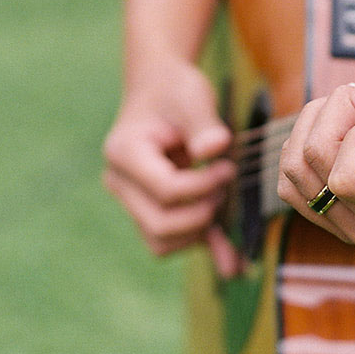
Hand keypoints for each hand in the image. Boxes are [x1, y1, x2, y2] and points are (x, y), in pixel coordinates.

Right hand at [103, 58, 242, 275]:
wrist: (160, 90)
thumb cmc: (175, 90)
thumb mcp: (191, 95)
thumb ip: (204, 123)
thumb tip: (215, 149)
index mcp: (123, 152)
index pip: (164, 190)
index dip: (202, 186)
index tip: (226, 166)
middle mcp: (120, 182)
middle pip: (159, 223)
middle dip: (201, 211)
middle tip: (225, 181)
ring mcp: (132, 200)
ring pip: (161, 241)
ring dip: (199, 230)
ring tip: (221, 198)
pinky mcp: (150, 210)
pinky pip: (171, 243)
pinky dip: (203, 248)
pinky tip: (233, 263)